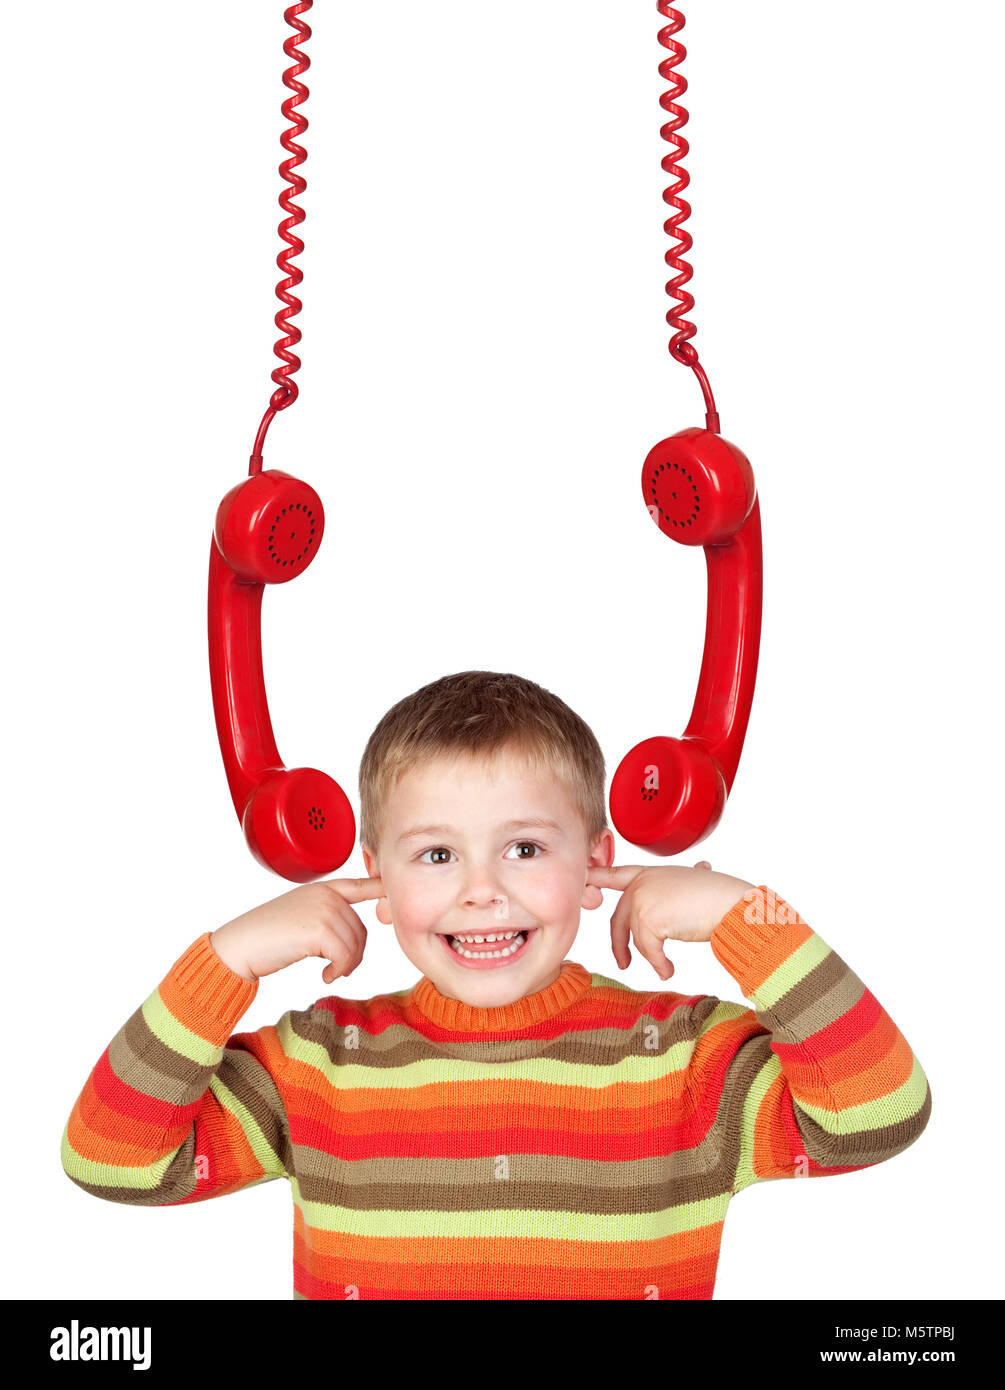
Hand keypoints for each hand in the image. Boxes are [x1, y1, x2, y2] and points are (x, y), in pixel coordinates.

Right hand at [210, 876, 383, 984]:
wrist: (240, 946)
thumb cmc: (268, 936)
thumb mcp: (301, 914)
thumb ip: (328, 915)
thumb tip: (355, 934)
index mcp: (323, 888)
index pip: (360, 884)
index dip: (380, 888)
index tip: (393, 890)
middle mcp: (326, 894)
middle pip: (361, 928)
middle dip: (354, 954)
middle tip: (338, 969)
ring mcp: (324, 909)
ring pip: (355, 944)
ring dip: (346, 965)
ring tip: (330, 972)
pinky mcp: (319, 929)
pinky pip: (345, 955)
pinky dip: (339, 971)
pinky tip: (325, 976)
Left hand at [585, 860, 753, 979]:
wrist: (731, 905)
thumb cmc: (721, 893)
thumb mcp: (697, 879)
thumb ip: (689, 878)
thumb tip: (703, 866)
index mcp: (649, 872)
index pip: (615, 874)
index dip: (597, 877)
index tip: (583, 879)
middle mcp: (641, 883)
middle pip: (619, 918)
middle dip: (620, 943)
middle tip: (622, 962)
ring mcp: (642, 899)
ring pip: (635, 937)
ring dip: (650, 957)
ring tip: (664, 967)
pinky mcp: (648, 918)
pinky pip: (647, 949)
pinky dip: (658, 963)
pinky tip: (668, 970)